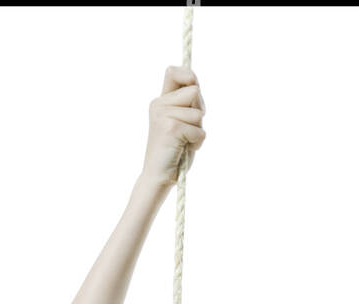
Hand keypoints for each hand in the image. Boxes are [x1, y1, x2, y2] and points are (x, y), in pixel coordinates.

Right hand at [142, 66, 205, 187]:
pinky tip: (185, 149)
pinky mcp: (171, 127)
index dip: (188, 74)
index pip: (173, 71)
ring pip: (198, 112)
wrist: (158, 178)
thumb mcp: (181, 124)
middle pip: (195, 91)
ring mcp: (163, 114)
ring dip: (198, 130)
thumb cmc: (174, 153)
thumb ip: (187, 106)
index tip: (194, 88)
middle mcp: (159, 104)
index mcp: (161, 101)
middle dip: (200, 111)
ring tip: (185, 142)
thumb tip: (196, 88)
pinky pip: (199, 130)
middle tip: (189, 129)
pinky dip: (197, 142)